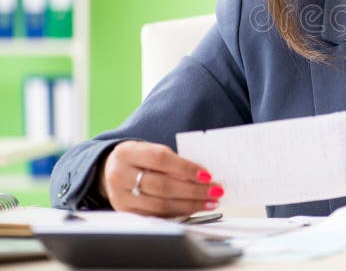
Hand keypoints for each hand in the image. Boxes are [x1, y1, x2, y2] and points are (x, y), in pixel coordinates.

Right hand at [98, 140, 222, 217]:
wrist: (110, 169)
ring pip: (160, 205)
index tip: (207, 175)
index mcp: (127, 153)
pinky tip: (194, 208)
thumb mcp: (150, 150)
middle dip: (193, 190)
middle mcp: (119, 175)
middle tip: (215, 191)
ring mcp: (120, 197)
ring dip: (190, 205)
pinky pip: (157, 215)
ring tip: (210, 202)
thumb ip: (172, 160)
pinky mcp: (126, 212)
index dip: (186, 168)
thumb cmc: (139, 158)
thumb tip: (203, 175)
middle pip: (162, 186)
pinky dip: (179, 213)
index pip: (160, 159)